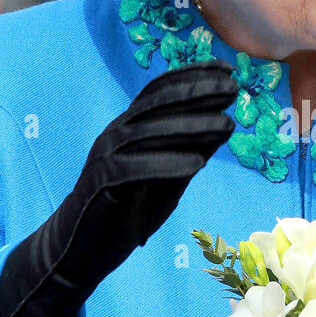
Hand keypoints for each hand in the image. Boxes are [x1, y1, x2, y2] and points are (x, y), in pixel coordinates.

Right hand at [0, 60, 237, 316]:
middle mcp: (116, 133)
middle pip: (158, 104)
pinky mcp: (102, 184)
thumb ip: (191, 150)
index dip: (193, 76)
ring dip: (192, 126)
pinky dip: (167, 165)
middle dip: (198, 92)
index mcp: (129, 126)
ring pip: (150, 132)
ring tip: (228, 124)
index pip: (160, 90)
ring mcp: (106, 156)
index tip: (227, 70)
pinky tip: (198, 165)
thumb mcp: (168, 176)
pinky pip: (136, 170)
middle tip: (233, 88)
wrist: (82, 246)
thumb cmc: (129, 209)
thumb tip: (226, 123)